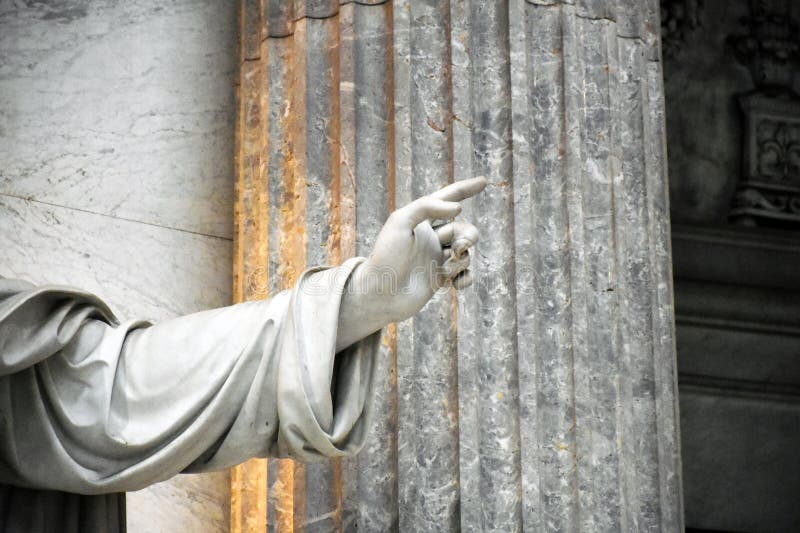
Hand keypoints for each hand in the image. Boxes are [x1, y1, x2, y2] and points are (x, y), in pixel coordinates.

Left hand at [336, 177, 486, 350]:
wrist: (380, 294)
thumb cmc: (386, 256)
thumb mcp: (400, 221)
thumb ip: (427, 206)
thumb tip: (458, 209)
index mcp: (420, 221)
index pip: (447, 200)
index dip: (465, 190)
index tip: (484, 181)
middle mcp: (430, 238)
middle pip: (463, 229)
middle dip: (468, 236)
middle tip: (460, 248)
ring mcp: (436, 258)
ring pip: (466, 252)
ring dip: (461, 260)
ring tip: (445, 270)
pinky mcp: (440, 279)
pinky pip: (465, 274)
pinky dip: (466, 278)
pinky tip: (456, 284)